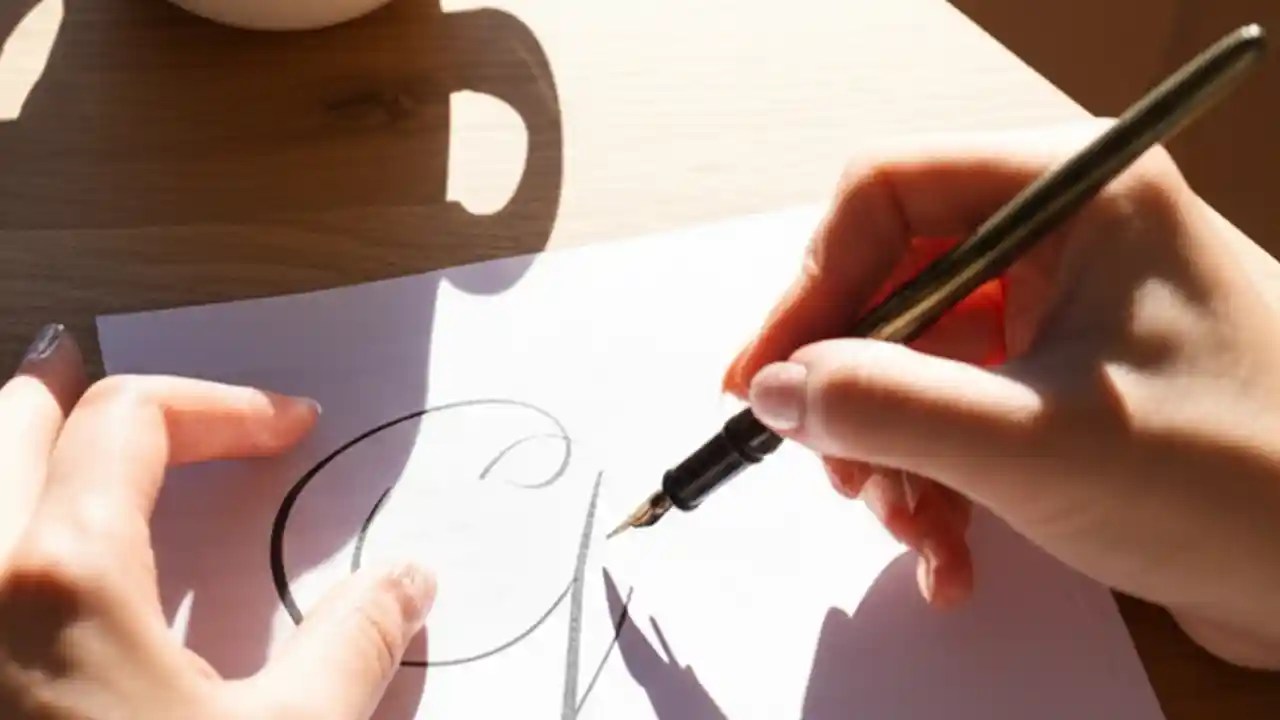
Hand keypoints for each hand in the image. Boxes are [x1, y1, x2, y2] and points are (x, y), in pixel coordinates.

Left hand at [0, 325, 435, 718]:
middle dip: (62, 389)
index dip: (224, 406)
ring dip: (19, 451)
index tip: (287, 426)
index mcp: (65, 577)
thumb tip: (406, 584)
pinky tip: (44, 560)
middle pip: (12, 428)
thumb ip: (351, 647)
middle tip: (81, 360)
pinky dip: (7, 522)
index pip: (132, 422)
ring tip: (52, 439)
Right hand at [724, 120, 1279, 669]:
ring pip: (916, 359)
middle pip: (893, 283)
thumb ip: (883, 405)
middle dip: (856, 390)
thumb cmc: (1241, 483)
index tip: (764, 374)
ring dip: (892, 452)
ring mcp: (1066, 309)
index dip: (812, 285)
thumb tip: (774, 389)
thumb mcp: (1031, 443)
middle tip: (837, 468)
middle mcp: (1067, 235)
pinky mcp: (1064, 380)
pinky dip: (936, 480)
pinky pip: (957, 408)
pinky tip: (951, 553)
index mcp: (1076, 194)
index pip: (891, 193)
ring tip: (915, 530)